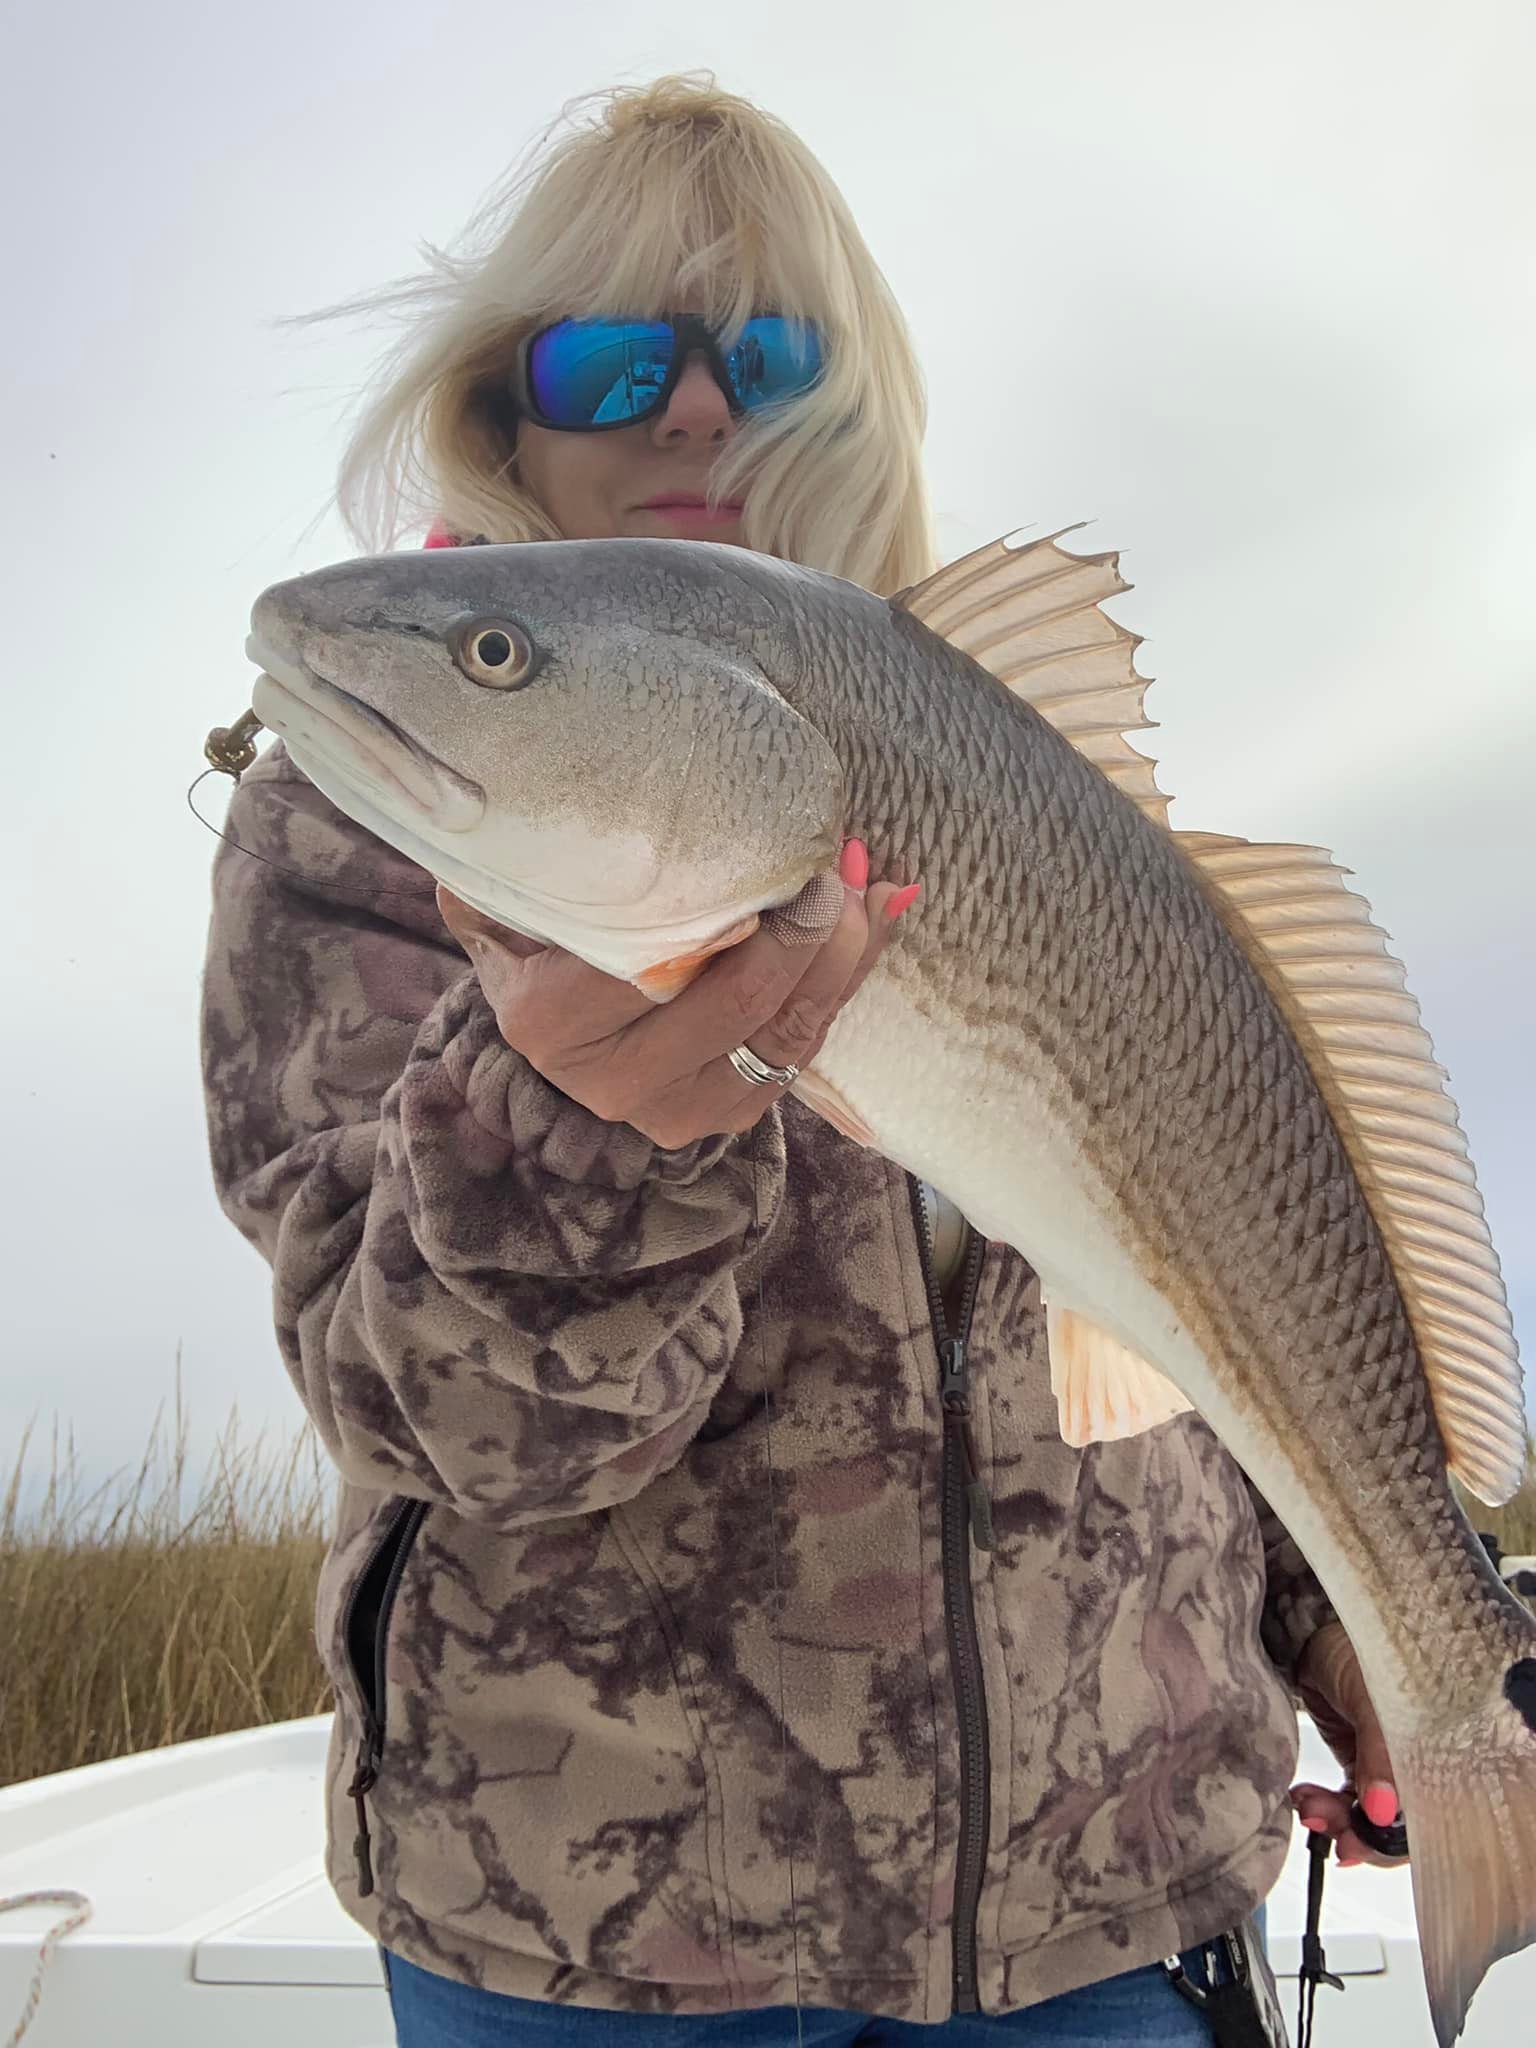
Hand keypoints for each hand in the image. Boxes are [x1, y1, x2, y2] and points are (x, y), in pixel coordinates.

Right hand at [434, 840, 916, 1148]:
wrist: (555, 1019)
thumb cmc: (542, 929)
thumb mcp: (515, 886)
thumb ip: (525, 851)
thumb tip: (536, 771)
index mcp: (548, 1019)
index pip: (653, 958)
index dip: (728, 903)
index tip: (774, 845)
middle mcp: (608, 1081)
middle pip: (736, 1001)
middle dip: (804, 926)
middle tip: (833, 858)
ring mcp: (670, 1112)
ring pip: (784, 1034)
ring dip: (842, 954)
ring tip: (867, 883)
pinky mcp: (723, 1119)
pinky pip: (801, 1053)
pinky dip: (844, 984)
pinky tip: (869, 921)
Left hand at [1292, 1620, 1405, 1866]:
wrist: (1314, 1630)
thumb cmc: (1356, 1653)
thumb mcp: (1370, 1701)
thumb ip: (1377, 1758)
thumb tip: (1383, 1813)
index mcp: (1433, 1751)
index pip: (1423, 1816)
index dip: (1390, 1839)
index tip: (1355, 1844)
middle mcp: (1413, 1765)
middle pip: (1395, 1825)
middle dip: (1358, 1834)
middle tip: (1325, 1828)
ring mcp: (1385, 1767)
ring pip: (1368, 1818)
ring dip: (1336, 1821)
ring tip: (1307, 1805)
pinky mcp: (1359, 1764)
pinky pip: (1349, 1802)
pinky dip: (1326, 1807)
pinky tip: (1305, 1798)